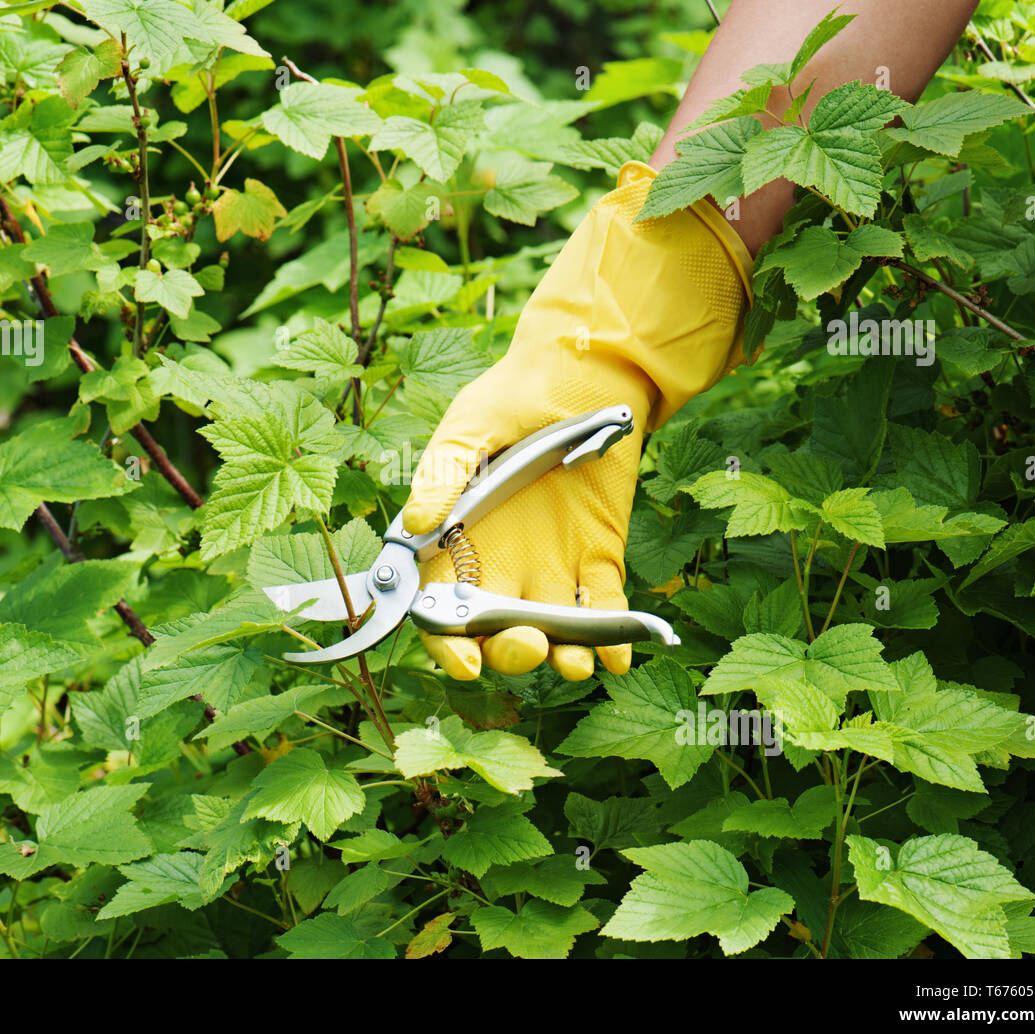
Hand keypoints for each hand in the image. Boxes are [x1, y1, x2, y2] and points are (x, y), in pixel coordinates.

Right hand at [402, 162, 752, 681]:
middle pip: (497, 630)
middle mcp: (499, 564)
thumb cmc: (515, 393)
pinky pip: (603, 606)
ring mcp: (550, 565)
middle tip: (528, 645)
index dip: (448, 642)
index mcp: (456, 540)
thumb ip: (443, 473)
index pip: (441, 606)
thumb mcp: (471, 424)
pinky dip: (612, 635)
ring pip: (551, 629)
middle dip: (511, 651)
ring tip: (578, 661)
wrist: (589, 371)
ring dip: (562, 654)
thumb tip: (416, 526)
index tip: (466, 661)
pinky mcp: (598, 557)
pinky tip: (618, 655)